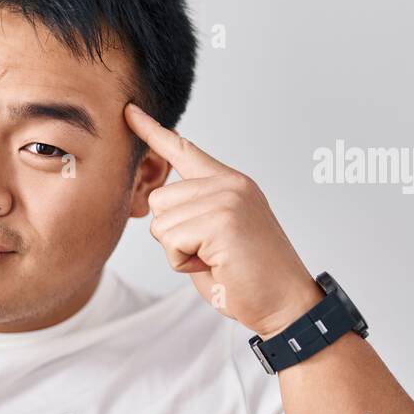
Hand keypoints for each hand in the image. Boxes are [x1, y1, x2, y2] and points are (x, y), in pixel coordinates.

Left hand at [125, 102, 323, 338]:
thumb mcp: (215, 235)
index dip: (152, 131)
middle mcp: (229, 184)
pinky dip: (184, 262)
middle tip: (210, 252)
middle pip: (159, 200)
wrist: (285, 302)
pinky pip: (171, 241)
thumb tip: (157, 206)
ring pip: (161, 223)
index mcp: (229, 183)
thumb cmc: (248, 276)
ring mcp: (227, 199)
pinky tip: (215, 265)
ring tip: (215, 259)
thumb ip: (192, 212)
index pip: (183, 150)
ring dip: (179, 252)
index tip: (128, 111)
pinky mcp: (222, 221)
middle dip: (173, 235)